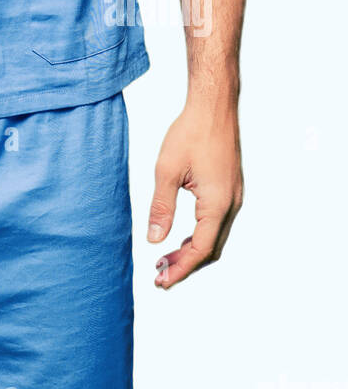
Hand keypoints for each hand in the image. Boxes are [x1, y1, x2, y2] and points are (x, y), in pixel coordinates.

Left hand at [148, 102, 243, 287]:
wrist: (214, 107)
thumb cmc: (190, 132)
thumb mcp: (167, 170)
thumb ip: (161, 207)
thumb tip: (154, 239)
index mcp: (217, 204)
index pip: (200, 250)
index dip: (180, 269)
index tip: (161, 281)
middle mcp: (231, 205)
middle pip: (210, 249)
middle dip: (185, 265)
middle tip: (159, 275)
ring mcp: (233, 197)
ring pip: (215, 237)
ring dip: (192, 251)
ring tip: (165, 259)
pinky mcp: (229, 189)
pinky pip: (216, 223)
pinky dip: (198, 235)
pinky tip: (181, 237)